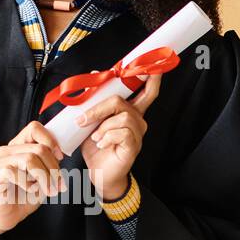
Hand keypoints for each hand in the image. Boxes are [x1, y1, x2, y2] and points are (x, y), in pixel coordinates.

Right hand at [0, 122, 67, 239]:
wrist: (6, 216)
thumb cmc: (23, 196)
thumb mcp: (41, 177)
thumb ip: (47, 163)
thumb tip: (61, 154)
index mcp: (19, 146)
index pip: (34, 128)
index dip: (51, 140)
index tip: (61, 158)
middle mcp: (7, 150)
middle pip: (39, 148)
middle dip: (54, 168)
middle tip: (59, 185)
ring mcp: (0, 162)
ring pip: (29, 159)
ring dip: (45, 177)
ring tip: (49, 191)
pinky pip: (16, 172)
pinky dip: (29, 184)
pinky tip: (30, 191)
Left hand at [78, 73, 161, 199]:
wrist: (99, 173)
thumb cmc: (97, 146)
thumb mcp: (91, 120)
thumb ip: (94, 99)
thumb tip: (94, 73)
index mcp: (129, 111)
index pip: (146, 91)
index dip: (152, 78)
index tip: (156, 67)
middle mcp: (137, 119)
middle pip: (123, 101)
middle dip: (99, 107)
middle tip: (83, 119)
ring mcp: (137, 133)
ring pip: (121, 116)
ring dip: (102, 126)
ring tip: (95, 137)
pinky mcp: (134, 145)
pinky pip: (122, 132)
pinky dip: (106, 137)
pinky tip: (102, 144)